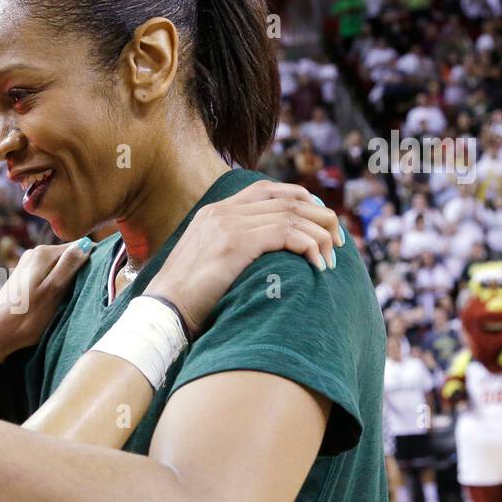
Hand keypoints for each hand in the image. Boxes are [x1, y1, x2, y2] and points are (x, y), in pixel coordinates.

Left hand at [0, 241, 90, 353]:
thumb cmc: (27, 317)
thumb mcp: (53, 291)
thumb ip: (68, 266)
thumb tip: (87, 244)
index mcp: (43, 253)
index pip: (80, 246)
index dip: (91, 261)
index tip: (94, 280)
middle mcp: (34, 253)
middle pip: (68, 256)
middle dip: (78, 271)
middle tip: (79, 293)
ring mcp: (27, 264)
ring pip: (58, 266)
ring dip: (67, 280)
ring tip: (65, 299)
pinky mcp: (24, 276)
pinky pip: (48, 274)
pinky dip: (55, 284)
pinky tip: (52, 300)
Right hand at [145, 180, 343, 335]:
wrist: (164, 312)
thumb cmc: (184, 299)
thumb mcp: (206, 263)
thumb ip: (228, 248)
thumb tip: (260, 257)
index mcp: (213, 212)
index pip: (266, 190)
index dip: (299, 198)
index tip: (318, 218)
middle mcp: (221, 211)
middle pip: (285, 198)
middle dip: (319, 216)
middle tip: (338, 240)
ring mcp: (228, 224)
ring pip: (291, 215)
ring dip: (320, 235)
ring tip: (332, 258)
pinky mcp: (236, 243)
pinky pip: (286, 233)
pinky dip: (309, 246)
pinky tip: (318, 265)